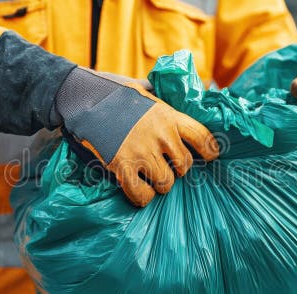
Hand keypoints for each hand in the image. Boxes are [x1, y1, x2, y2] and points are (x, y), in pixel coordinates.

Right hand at [56, 67, 218, 205]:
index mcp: (169, 115)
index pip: (201, 137)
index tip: (210, 156)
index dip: (210, 150)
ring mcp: (142, 152)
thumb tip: (181, 106)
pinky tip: (139, 189)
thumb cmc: (116, 95)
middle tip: (164, 163)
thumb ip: (164, 105)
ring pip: (166, 183)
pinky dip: (143, 196)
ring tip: (149, 175)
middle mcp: (160, 134)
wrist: (86, 98)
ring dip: (160, 183)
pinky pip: (142, 194)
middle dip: (176, 168)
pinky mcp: (123, 166)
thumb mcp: (146, 94)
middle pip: (184, 165)